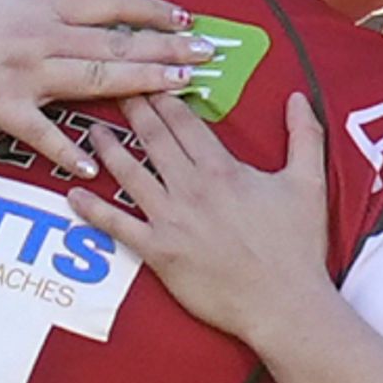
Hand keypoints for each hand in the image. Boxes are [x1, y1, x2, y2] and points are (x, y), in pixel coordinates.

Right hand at [0, 0, 214, 176]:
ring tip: (180, 91)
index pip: (112, 3)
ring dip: (142, 85)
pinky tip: (93, 167)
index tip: (186, 19)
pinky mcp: (0, 107)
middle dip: (168, 49)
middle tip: (209, 57)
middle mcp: (42, 34)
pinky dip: (66, 150)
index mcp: (43, 3)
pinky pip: (41, 131)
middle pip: (118, 41)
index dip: (153, 10)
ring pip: (94, 78)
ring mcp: (24, 72)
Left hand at [66, 92, 331, 342]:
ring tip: (92, 129)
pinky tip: (74, 194)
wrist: (284, 304)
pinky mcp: (159, 252)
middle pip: (152, 138)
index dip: (162, 97)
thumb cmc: (297, 247)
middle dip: (131, 109)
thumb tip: (297, 96)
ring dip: (108, 149)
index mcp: (221, 169)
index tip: (146, 77)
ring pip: (129, 173)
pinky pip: (118, 227)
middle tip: (110, 87)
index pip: (183, 122)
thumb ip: (304, 135)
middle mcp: (190, 188)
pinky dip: (92, 210)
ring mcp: (170, 220)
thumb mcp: (309, 183)